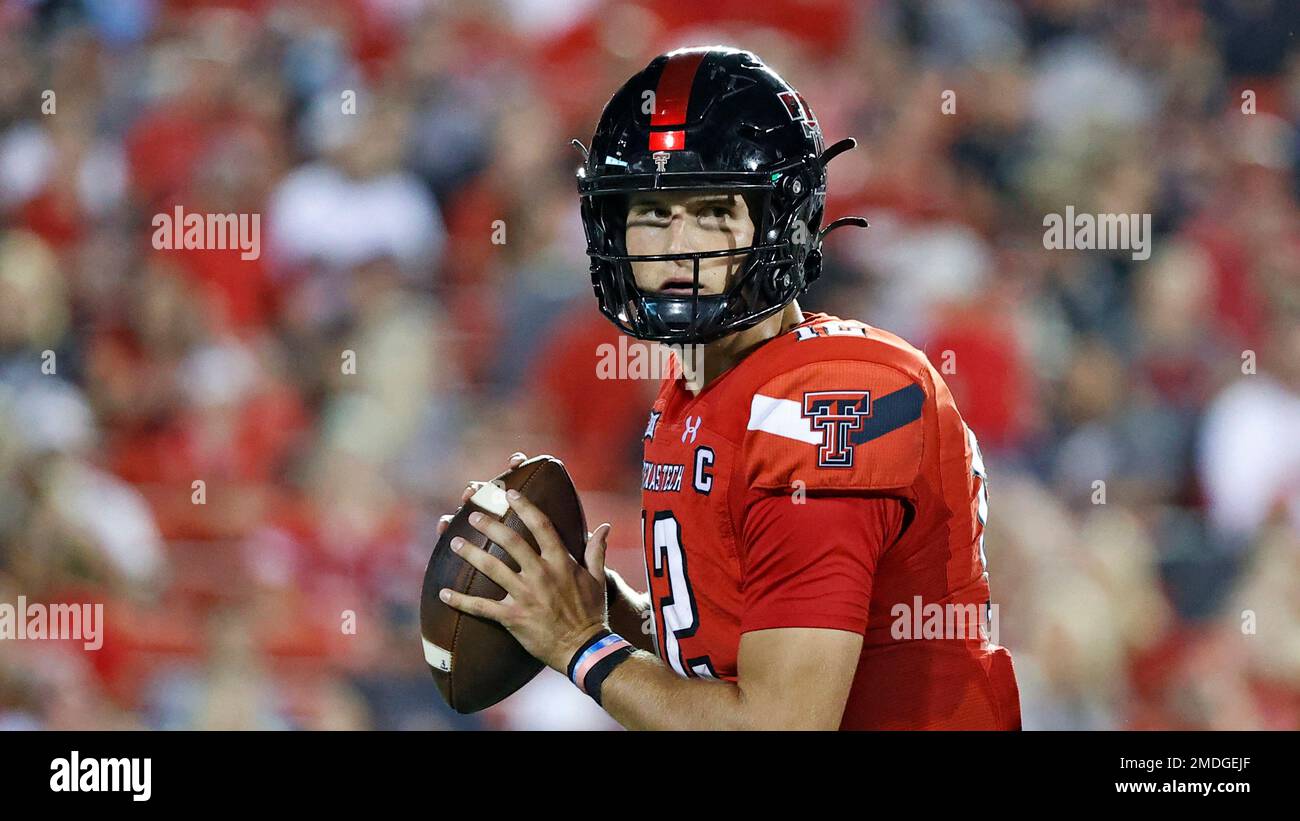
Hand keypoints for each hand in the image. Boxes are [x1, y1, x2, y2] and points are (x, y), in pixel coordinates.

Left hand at [437, 453, 611, 672]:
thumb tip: (604, 527)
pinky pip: (482, 607)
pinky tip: (443, 593)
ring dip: (471, 554)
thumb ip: (596, 551)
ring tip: (455, 542)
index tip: (510, 493)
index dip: (525, 506)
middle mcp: (541, 574)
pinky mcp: (513, 617)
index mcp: (561, 562)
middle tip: (472, 514)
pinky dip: (461, 600)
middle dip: (490, 524)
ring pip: (492, 568)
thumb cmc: (591, 612)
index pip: (541, 526)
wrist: (583, 648)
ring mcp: (525, 595)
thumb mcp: (597, 579)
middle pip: (511, 541)